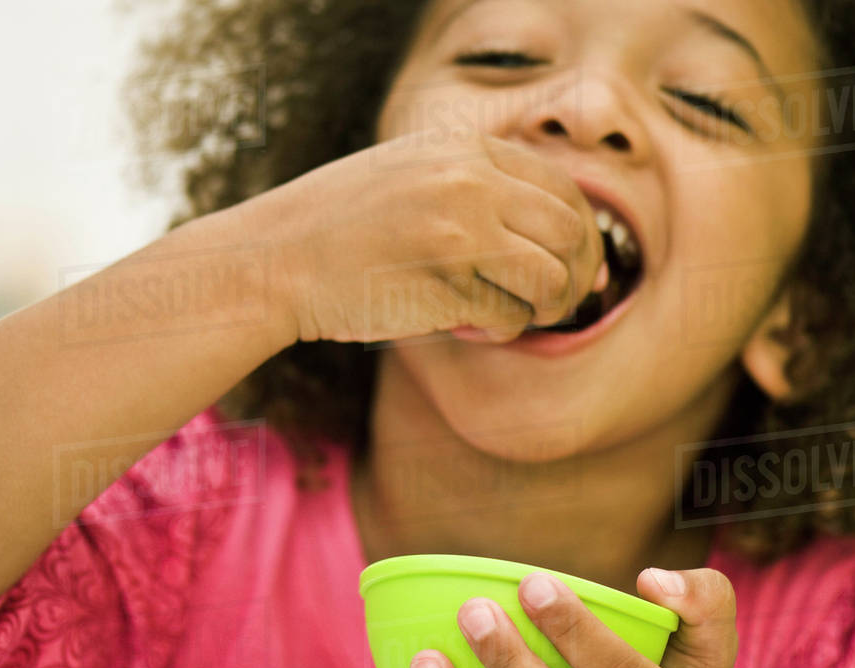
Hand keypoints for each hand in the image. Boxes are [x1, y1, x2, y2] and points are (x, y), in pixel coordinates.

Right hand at [240, 126, 604, 343]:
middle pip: (570, 232)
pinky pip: (509, 318)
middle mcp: (469, 182)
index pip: (563, 187)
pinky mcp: (444, 287)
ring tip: (515, 317)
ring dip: (545, 309)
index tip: (572, 265)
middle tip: (557, 302)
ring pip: (552, 280)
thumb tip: (570, 235)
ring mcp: (458, 233)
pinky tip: (469, 328)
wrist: (275, 260)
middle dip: (577, 275)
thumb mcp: (415, 173)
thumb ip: (483, 186)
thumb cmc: (345, 226)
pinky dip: (500, 331)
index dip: (580, 234)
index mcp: (465, 149)